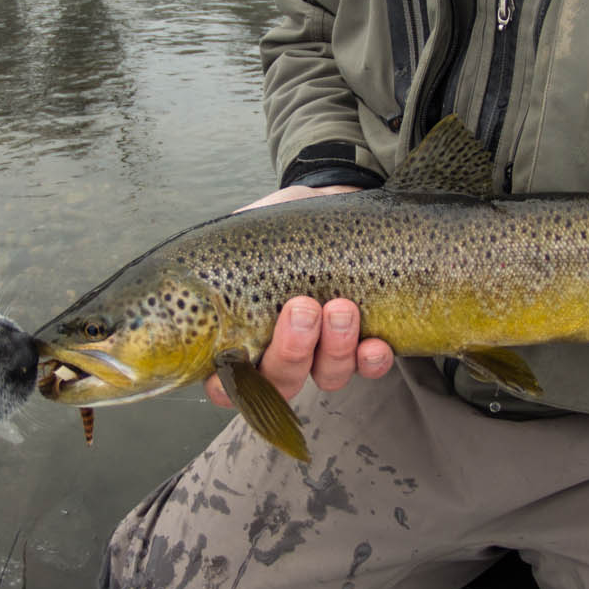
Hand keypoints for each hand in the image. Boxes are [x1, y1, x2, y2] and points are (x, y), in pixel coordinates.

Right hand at [205, 185, 395, 405]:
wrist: (331, 203)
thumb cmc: (281, 225)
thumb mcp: (250, 230)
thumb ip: (230, 250)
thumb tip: (213, 254)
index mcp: (242, 335)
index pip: (224, 382)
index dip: (224, 385)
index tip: (237, 354)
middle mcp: (282, 353)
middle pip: (280, 382)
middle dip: (291, 351)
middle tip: (303, 308)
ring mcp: (324, 353)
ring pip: (327, 376)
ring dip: (335, 349)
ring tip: (342, 307)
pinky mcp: (363, 343)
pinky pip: (368, 368)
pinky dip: (371, 361)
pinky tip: (374, 343)